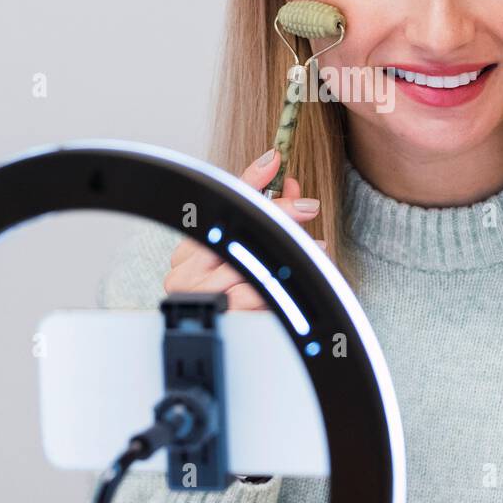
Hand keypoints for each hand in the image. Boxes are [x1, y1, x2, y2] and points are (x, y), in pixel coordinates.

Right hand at [163, 148, 324, 310]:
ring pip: (251, 263)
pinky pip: (258, 296)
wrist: (219, 341)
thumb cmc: (234, 295)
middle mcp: (187, 273)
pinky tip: (303, 276)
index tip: (272, 161)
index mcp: (188, 252)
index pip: (217, 206)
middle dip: (276, 216)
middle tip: (306, 207)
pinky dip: (284, 284)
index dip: (248, 182)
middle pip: (236, 232)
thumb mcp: (243, 248)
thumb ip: (261, 212)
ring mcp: (202, 297)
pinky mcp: (222, 319)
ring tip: (315, 248)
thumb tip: (283, 177)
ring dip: (289, 252)